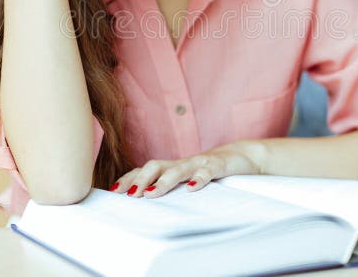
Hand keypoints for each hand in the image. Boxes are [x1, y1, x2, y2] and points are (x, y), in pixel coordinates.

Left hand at [109, 141, 265, 197]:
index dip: (129, 179)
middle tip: (130, 195)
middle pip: (156, 165)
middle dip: (141, 179)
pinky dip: (198, 179)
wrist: (244, 155)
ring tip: (151, 193)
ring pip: (178, 169)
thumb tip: (146, 203)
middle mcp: (183, 163)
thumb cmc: (211, 170)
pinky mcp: (218, 165)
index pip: (146, 170)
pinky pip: (207, 171)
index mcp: (173, 167)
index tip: (113, 191)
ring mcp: (200, 163)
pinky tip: (192, 189)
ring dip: (163, 181)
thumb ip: (171, 187)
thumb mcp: (189, 179)